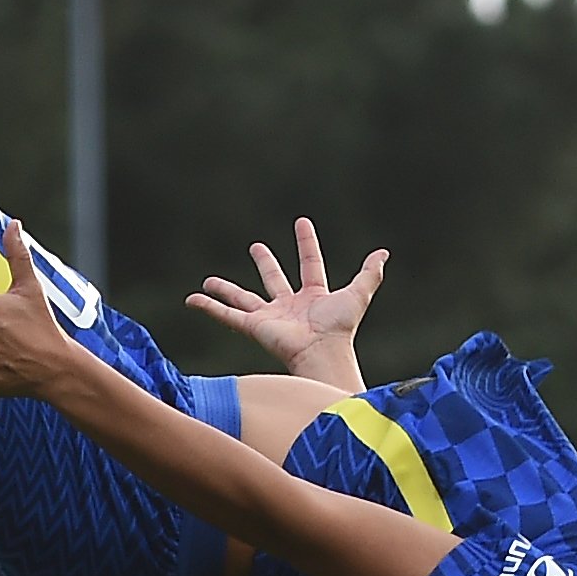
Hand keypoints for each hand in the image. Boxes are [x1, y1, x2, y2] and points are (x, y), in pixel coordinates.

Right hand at [186, 219, 386, 388]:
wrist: (322, 352)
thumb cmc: (341, 328)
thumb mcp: (359, 294)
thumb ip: (370, 274)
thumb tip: (383, 253)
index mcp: (314, 296)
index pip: (310, 264)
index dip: (307, 244)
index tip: (301, 223)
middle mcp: (289, 305)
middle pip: (274, 279)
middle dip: (266, 263)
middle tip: (256, 247)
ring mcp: (269, 317)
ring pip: (242, 298)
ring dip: (226, 290)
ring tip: (208, 280)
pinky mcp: (253, 327)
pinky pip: (227, 315)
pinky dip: (209, 308)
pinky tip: (193, 299)